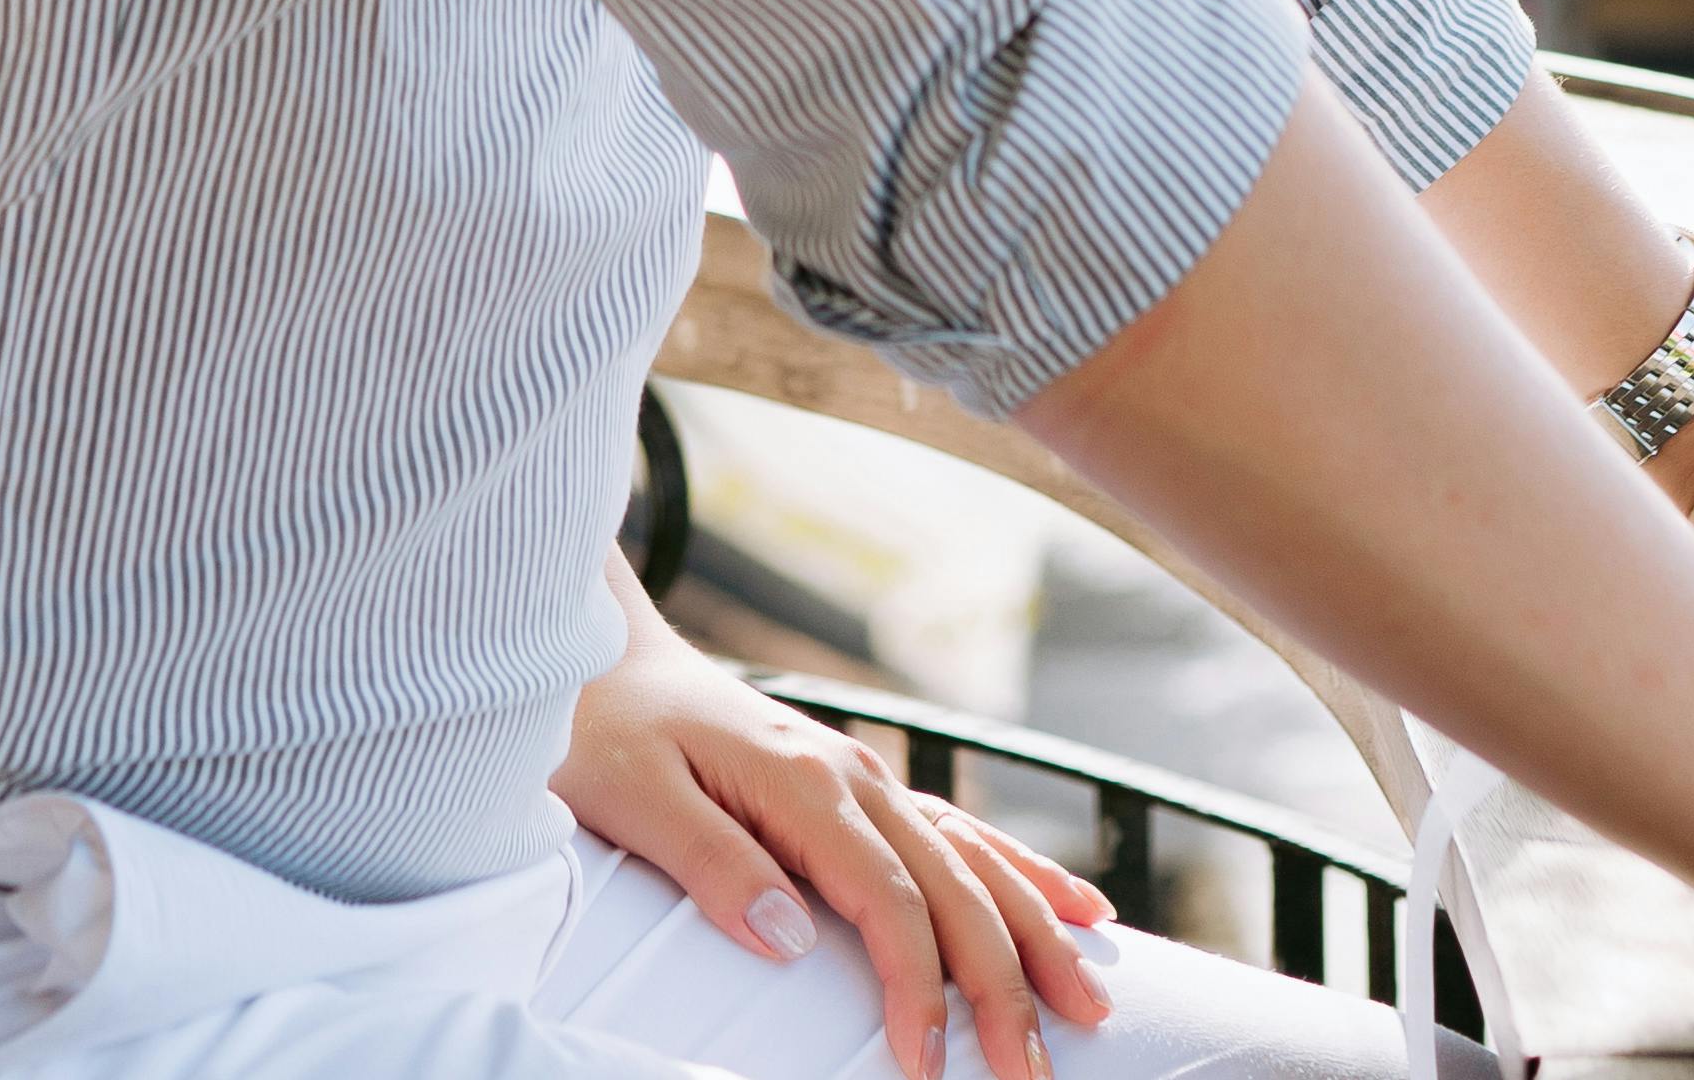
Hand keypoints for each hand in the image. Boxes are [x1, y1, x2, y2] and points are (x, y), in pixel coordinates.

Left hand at [557, 625, 1122, 1079]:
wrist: (605, 656)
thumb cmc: (604, 731)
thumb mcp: (632, 799)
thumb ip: (712, 864)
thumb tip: (791, 941)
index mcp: (803, 784)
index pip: (889, 901)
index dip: (918, 987)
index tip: (925, 1066)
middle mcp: (855, 776)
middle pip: (955, 889)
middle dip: (1006, 984)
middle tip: (1036, 1074)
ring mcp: (867, 777)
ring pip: (977, 861)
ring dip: (1037, 936)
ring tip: (1089, 1005)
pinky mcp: (864, 785)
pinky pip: (963, 832)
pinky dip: (1025, 872)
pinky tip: (1078, 907)